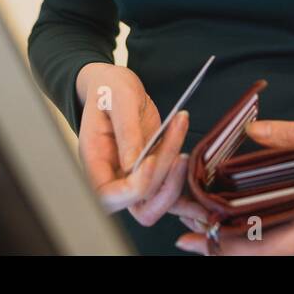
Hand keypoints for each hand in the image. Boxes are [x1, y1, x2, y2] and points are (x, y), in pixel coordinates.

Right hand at [75, 63, 194, 224]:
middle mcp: (112, 176)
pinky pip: (167, 193)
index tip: (150, 160)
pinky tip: (199, 187)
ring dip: (177, 183)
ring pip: (158, 203)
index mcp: (95, 160)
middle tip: (178, 156)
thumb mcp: (119, 101)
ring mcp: (132, 178)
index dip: (134, 187)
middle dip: (164, 187)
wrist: (115, 86)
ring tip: (186, 152)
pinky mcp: (151, 172)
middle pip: (138, 208)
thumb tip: (133, 166)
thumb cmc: (110, 89)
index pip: (108, 195)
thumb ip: (127, 132)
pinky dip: (186, 193)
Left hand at [175, 121, 293, 254]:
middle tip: (181, 223)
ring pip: (265, 253)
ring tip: (196, 223)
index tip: (195, 229)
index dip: (224, 243)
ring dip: (230, 240)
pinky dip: (249, 237)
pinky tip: (230, 222)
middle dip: (216, 241)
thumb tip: (252, 130)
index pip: (262, 248)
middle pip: (256, 255)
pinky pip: (277, 244)